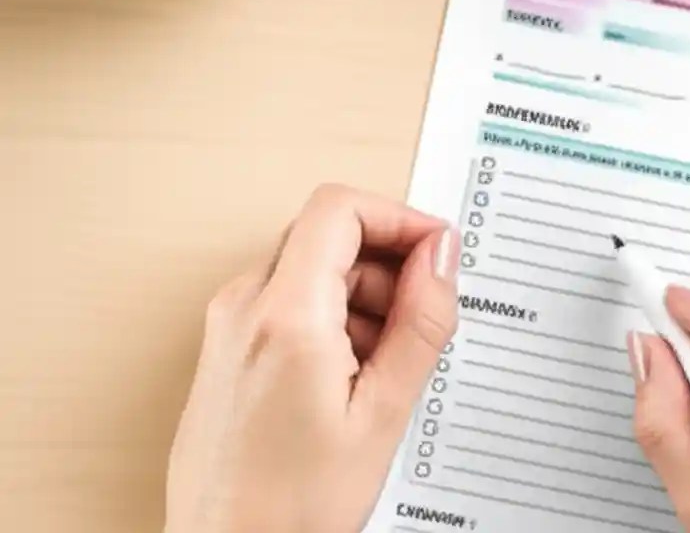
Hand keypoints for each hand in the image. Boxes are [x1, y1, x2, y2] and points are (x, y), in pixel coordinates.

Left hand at [165, 185, 459, 532]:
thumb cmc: (293, 505)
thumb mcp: (383, 411)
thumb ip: (421, 322)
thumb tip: (440, 256)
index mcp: (285, 315)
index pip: (340, 208)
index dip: (400, 217)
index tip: (437, 250)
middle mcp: (243, 308)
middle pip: (327, 234)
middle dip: (387, 263)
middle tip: (423, 317)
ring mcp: (228, 326)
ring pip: (310, 267)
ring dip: (363, 294)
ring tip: (390, 361)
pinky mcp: (227, 347)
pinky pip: (288, 301)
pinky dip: (334, 316)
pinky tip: (356, 376)